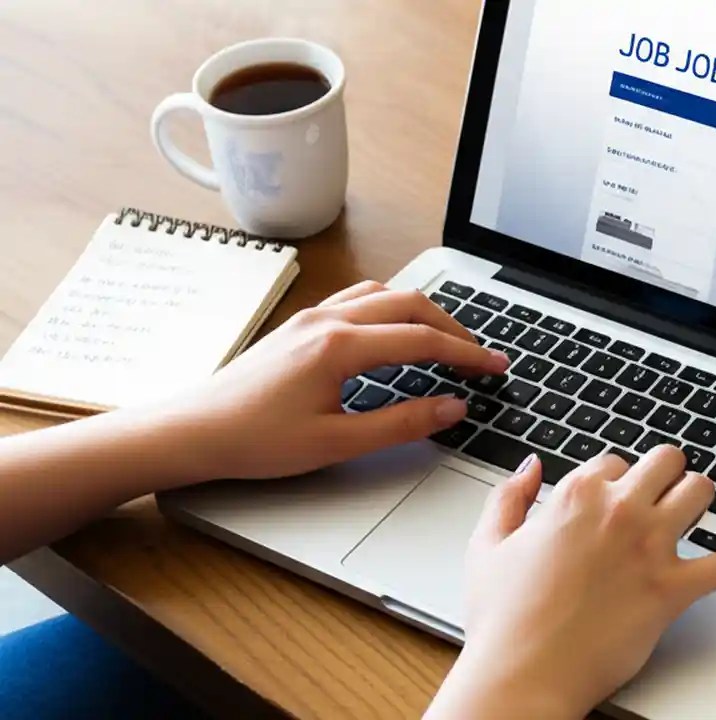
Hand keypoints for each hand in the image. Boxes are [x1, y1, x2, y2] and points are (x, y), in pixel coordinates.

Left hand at [153, 281, 508, 483]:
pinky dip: (391, 309)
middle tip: (481, 356)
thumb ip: (402, 423)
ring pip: (384, 295)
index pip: (422, 340)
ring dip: (423, 313)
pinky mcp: (300, 326)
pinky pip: (358, 300)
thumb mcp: (337, 443)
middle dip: (454, 328)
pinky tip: (395, 332)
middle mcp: (327, 321)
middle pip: (410, 305)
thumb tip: (451, 407)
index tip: (496, 367)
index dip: (467, 354)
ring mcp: (311, 318)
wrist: (191, 432)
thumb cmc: (253, 440)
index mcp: (339, 347)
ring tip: (446, 341)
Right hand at [426, 448, 715, 719]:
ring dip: (699, 502)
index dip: (615, 480)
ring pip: (700, 492)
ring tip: (692, 519)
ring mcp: (649, 549)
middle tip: (664, 495)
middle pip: (667, 460)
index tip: (615, 498)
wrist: (523, 674)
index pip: (615, 461)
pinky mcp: (672, 590)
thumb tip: (531, 467)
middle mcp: (618, 512)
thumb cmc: (503, 619)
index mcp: (575, 496)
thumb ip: (509, 497)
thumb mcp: (488, 545)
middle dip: (666, 475)